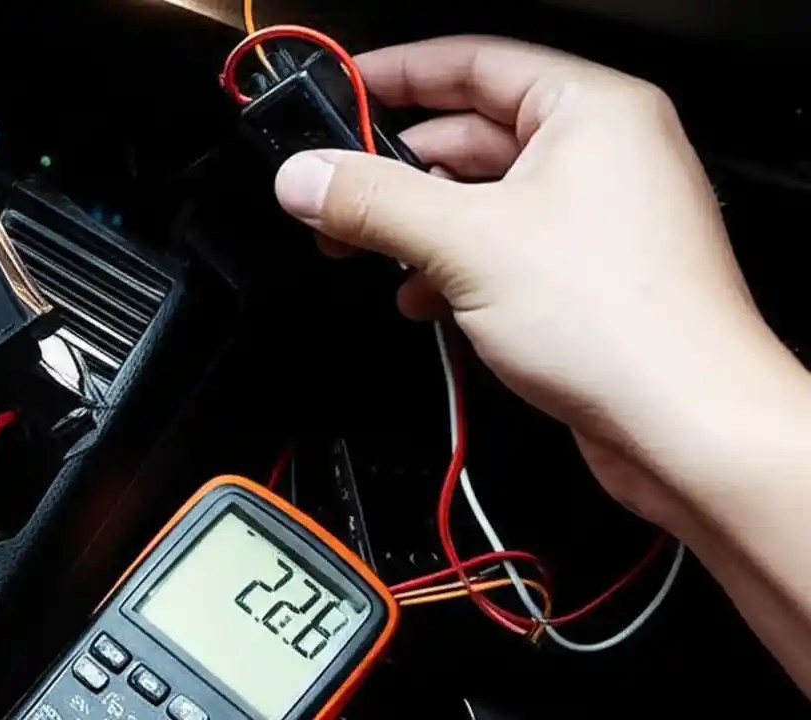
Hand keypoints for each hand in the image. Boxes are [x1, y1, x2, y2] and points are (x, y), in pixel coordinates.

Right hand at [274, 36, 810, 522]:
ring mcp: (594, 218)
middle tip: (334, 193)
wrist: (686, 427)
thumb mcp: (466, 244)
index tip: (342, 93)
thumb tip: (307, 178)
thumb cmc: (625, 325)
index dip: (398, 74)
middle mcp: (601, 155)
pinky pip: (500, 249)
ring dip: (417, 229)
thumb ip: (375, 202)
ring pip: (480, 201)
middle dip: (396, 172)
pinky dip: (453, 269)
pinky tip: (422, 298)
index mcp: (590, 112)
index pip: (474, 62)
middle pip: (470, 136)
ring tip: (366, 252)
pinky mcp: (584, 276)